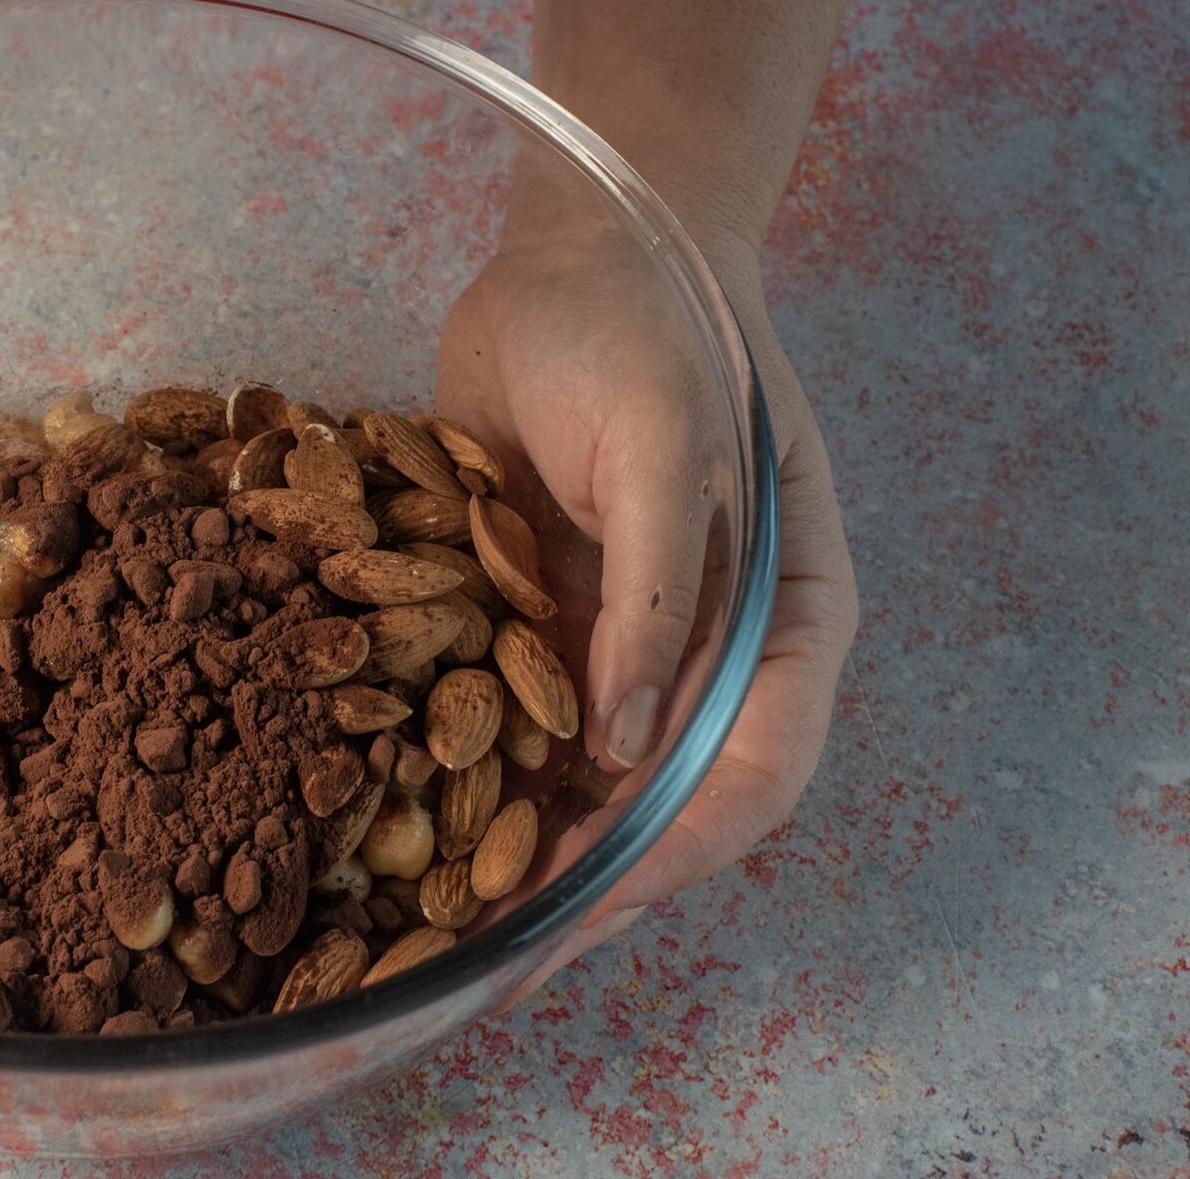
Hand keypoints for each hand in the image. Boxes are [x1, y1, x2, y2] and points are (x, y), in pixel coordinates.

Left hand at [436, 211, 857, 992]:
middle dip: (582, 877)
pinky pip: (514, 712)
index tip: (576, 905)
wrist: (584, 243)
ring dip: (517, 842)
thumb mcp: (663, 440)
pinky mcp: (546, 612)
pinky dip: (468, 769)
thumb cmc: (648, 321)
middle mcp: (715, 648)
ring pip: (586, 777)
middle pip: (667, 802)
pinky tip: (398, 812)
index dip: (669, 852)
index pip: (755, 772)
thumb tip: (624, 748)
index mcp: (791, 615)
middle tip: (478, 946)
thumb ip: (653, 592)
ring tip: (428, 916)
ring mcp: (627, 636)